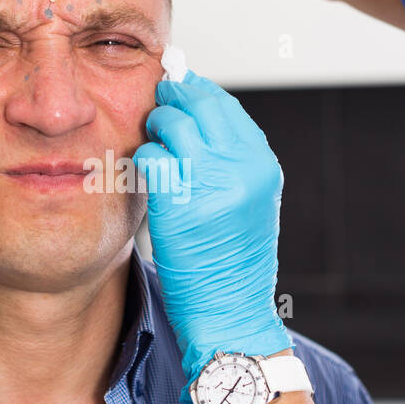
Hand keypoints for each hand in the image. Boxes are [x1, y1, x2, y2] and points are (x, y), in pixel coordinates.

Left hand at [134, 70, 291, 402]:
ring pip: (173, 124)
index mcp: (262, 166)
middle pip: (201, 104)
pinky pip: (152, 158)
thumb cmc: (231, 264)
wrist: (230, 315)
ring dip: (155, 125)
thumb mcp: (247, 203)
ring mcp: (213, 185)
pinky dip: (143, 158)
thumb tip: (196, 118)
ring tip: (150, 136)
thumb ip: (229, 161)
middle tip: (157, 96)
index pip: (226, 106)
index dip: (197, 91)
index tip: (179, 88)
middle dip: (173, 95)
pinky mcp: (182, 206)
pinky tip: (142, 170)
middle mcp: (243, 169)